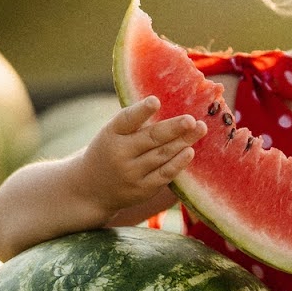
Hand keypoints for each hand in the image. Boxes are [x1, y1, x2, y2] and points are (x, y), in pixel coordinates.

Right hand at [81, 96, 207, 214]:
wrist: (91, 190)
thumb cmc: (108, 152)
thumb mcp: (111, 135)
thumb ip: (134, 123)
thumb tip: (171, 105)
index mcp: (110, 135)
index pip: (126, 120)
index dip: (141, 111)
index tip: (155, 100)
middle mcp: (120, 154)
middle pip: (151, 138)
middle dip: (174, 128)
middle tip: (191, 119)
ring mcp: (131, 174)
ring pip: (161, 155)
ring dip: (183, 142)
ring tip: (200, 129)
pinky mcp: (142, 189)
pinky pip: (164, 175)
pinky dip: (178, 163)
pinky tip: (190, 151)